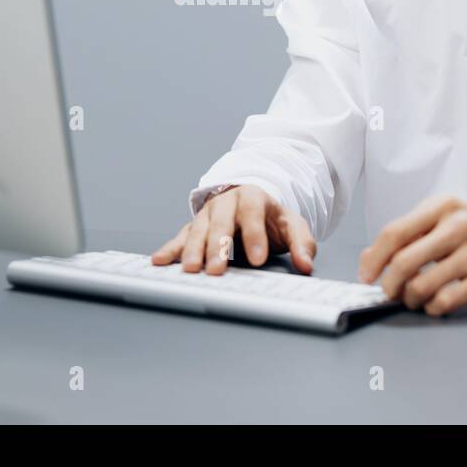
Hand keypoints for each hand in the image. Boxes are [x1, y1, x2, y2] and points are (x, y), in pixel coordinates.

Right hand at [151, 184, 316, 275]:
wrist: (251, 203)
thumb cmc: (271, 218)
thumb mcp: (293, 225)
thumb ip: (302, 243)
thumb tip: (306, 265)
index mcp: (252, 197)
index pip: (252, 212)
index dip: (254, 234)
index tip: (258, 258)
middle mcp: (226, 202)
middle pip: (220, 221)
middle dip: (217, 245)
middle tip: (217, 269)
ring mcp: (208, 214)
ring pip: (198, 229)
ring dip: (192, 250)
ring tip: (190, 269)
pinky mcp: (195, 226)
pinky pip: (180, 237)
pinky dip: (170, 249)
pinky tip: (160, 260)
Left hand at [358, 195, 466, 314]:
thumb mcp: (443, 218)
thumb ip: (408, 234)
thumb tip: (368, 258)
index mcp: (442, 206)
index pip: (394, 233)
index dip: (374, 259)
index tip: (366, 276)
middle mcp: (459, 224)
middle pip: (405, 260)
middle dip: (390, 284)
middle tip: (390, 292)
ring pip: (425, 283)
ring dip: (412, 298)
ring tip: (414, 299)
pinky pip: (450, 299)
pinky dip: (435, 307)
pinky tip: (435, 305)